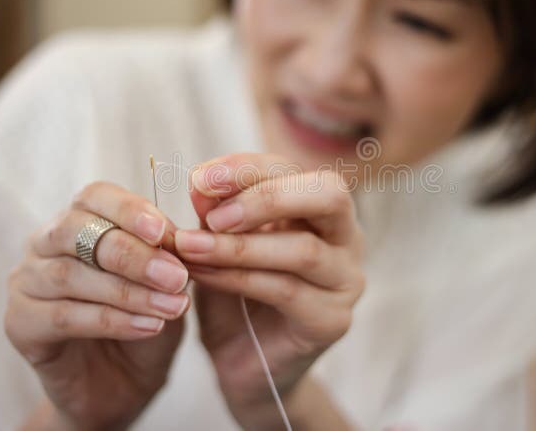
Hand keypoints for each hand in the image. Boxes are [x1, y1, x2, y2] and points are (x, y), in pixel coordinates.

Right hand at [5, 181, 190, 429]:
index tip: (165, 232)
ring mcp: (26, 281)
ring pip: (70, 275)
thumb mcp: (168, 283)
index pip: (95, 196)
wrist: (124, 383)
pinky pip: (63, 316)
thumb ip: (171, 256)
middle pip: (77, 230)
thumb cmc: (146, 318)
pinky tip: (148, 327)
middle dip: (132, 254)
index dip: (129, 210)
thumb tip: (183, 239)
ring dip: (128, 291)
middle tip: (176, 277)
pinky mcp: (19, 323)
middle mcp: (44, 242)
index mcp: (80, 219)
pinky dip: (111, 321)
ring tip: (171, 307)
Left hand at [175, 154, 365, 427]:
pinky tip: (200, 275)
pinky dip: (238, 278)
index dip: (247, 168)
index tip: (199, 178)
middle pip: (329, 194)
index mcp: (320, 209)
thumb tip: (201, 182)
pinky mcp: (333, 320)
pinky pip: (286, 291)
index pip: (293, 169)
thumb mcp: (219, 245)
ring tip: (189, 246)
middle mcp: (346, 238)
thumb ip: (215, 214)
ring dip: (239, 245)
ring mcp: (346, 280)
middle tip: (211, 213)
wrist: (243, 366)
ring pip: (304, 249)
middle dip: (265, 196)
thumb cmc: (234, 296)